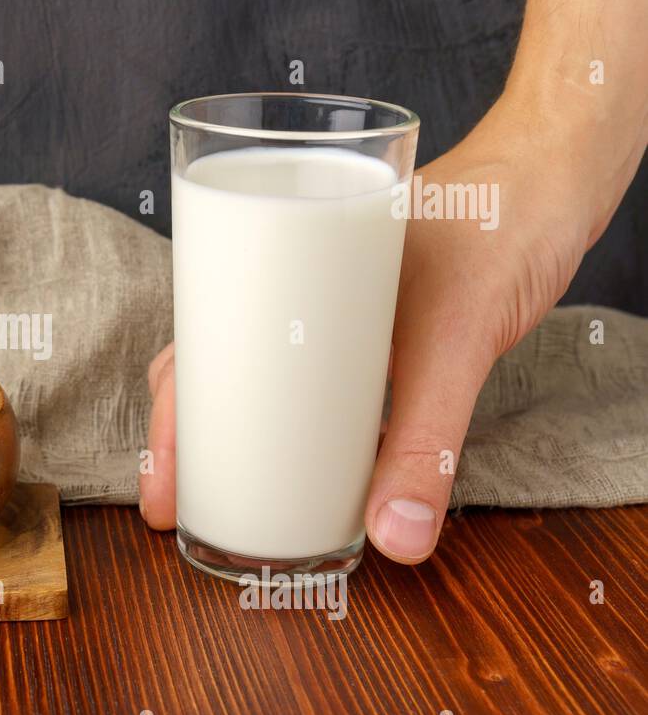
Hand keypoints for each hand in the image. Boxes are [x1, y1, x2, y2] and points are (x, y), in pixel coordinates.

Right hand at [140, 95, 608, 563]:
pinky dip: (298, 418)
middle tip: (179, 504)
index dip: (169, 421)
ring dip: (240, 429)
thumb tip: (395, 539)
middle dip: (189, 438)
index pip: (196, 348)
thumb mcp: (456, 343)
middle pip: (213, 366)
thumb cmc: (499, 224)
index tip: (159, 487)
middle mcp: (291, 282)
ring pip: (260, 371)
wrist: (554, 175)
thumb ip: (425, 444)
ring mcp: (329, 300)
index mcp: (279, 265)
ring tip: (230, 491)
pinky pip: (314, 374)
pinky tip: (306, 457)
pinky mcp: (372, 319)